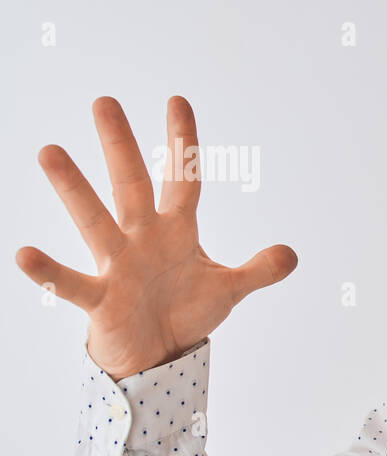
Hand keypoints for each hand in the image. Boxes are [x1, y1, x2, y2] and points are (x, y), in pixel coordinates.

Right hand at [15, 96, 296, 379]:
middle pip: (131, 184)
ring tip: (50, 151)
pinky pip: (71, 283)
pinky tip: (25, 254)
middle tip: (105, 101)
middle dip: (121, 146)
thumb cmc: (185, 312)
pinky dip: (49, 272)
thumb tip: (292, 255)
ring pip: (95, 220)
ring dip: (74, 189)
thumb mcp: (228, 290)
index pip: (183, 179)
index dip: (183, 143)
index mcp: (176, 231)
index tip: (177, 100)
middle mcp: (142, 238)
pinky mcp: (101, 299)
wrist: (157, 355)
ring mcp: (118, 265)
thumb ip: (259, 270)